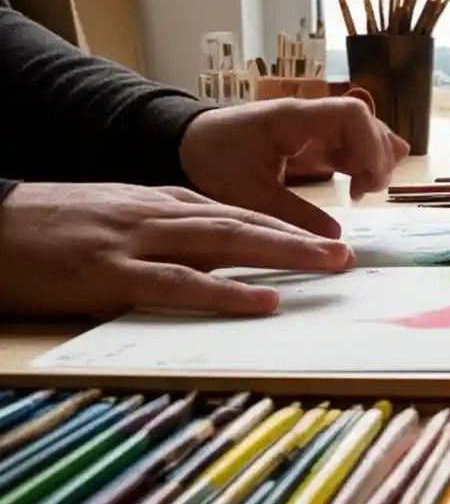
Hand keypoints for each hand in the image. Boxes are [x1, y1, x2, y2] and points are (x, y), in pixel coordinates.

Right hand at [0, 183, 354, 317]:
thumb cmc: (47, 227)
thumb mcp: (113, 218)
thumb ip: (161, 231)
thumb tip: (208, 256)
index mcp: (158, 202)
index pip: (234, 211)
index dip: (283, 226)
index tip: (324, 241)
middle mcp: (157, 214)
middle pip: (243, 221)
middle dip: (299, 239)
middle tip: (347, 255)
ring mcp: (136, 241)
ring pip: (225, 243)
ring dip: (283, 254)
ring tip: (329, 267)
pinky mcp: (110, 274)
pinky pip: (180, 284)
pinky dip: (227, 293)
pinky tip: (265, 301)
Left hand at [179, 93, 409, 237]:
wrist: (187, 145)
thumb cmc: (213, 162)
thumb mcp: (248, 196)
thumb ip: (293, 216)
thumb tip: (335, 239)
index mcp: (293, 118)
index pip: (352, 114)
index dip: (371, 145)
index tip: (365, 184)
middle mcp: (311, 116)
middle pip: (367, 122)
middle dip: (377, 158)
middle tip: (364, 194)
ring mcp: (315, 127)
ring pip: (365, 132)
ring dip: (374, 160)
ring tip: (362, 191)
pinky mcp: (315, 140)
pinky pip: (353, 145)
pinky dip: (362, 164)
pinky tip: (356, 188)